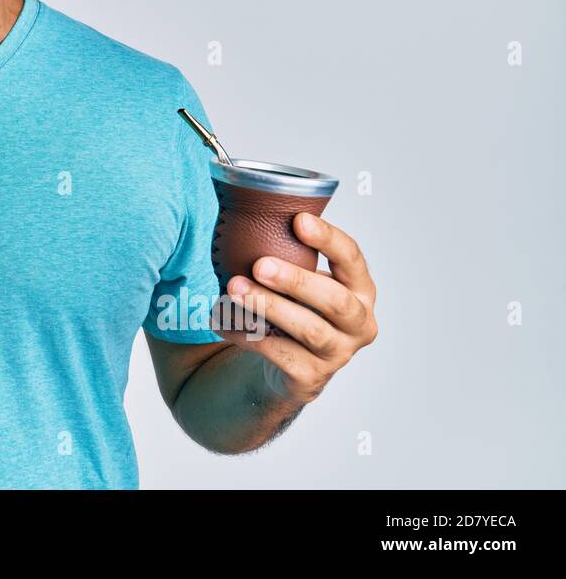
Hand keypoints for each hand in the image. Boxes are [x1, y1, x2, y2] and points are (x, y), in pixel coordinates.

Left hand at [217, 212, 377, 403]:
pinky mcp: (311, 378)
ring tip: (234, 288)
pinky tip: (222, 319)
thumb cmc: (292, 311)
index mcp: (360, 290)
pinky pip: (278, 354)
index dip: (328, 239)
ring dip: (269, 306)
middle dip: (297, 280)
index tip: (298, 220)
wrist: (284, 372)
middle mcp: (359, 324)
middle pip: (335, 300)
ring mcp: (338, 354)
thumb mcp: (298, 282)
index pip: (353, 259)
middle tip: (260, 264)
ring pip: (309, 329)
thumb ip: (286, 253)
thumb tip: (238, 205)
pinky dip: (248, 334)